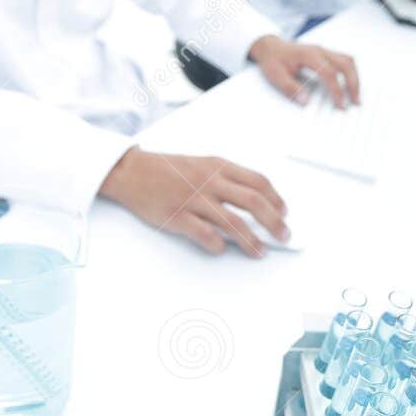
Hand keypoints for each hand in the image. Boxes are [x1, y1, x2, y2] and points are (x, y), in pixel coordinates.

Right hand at [100, 147, 286, 257]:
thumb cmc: (168, 170)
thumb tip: (254, 201)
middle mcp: (209, 182)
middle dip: (274, 222)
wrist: (131, 171)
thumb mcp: (201, 164)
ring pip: (233, 222)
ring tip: (261, 251)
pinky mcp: (177, 217)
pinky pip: (205, 235)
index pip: (258, 182)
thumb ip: (225, 179)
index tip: (284, 213)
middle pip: (253, 203)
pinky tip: (222, 249)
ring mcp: (193, 200)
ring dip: (252, 240)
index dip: (276, 199)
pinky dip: (218, 245)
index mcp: (218, 166)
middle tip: (284, 235)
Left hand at [248, 33, 359, 109]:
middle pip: (345, 63)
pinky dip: (350, 73)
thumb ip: (290, 88)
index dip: (336, 89)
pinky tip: (350, 85)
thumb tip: (306, 101)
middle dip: (353, 83)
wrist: (270, 47)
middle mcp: (320, 50)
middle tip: (356, 101)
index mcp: (308, 54)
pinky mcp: (325, 54)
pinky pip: (344, 60)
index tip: (340, 104)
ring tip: (356, 95)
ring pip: (347, 60)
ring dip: (354, 77)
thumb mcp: (276, 76)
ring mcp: (324, 51)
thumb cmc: (273, 60)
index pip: (329, 72)